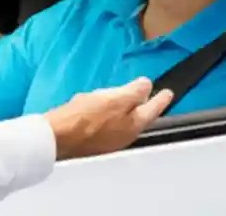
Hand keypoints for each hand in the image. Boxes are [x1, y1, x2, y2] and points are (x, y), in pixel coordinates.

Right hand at [43, 77, 173, 159]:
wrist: (56, 137)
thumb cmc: (85, 118)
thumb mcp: (114, 99)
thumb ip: (134, 92)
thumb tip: (147, 86)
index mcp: (133, 125)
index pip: (153, 109)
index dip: (162, 99)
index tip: (168, 93)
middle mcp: (124, 135)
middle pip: (139, 117)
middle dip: (144, 104)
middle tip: (149, 94)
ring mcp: (109, 140)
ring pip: (124, 121)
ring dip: (127, 108)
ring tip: (126, 97)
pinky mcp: (93, 140)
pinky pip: (109, 123)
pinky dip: (111, 113)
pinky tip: (102, 107)